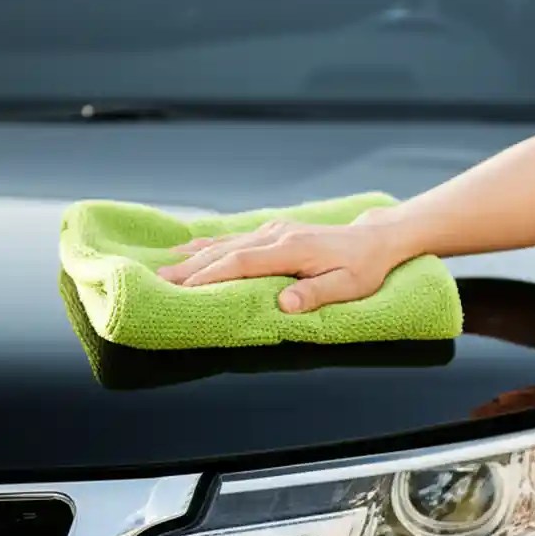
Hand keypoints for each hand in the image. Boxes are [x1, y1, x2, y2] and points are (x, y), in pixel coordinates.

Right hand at [157, 216, 406, 313]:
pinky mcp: (275, 231)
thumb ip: (317, 294)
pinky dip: (209, 244)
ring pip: (227, 244)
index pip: (243, 263)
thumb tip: (284, 304)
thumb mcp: (350, 286)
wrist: (376, 239)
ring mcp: (275, 230)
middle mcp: (278, 235)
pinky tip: (187, 249)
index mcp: (293, 249)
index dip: (212, 276)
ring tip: (163, 269)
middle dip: (191, 267)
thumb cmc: (365, 267)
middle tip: (159, 282)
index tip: (185, 289)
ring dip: (194, 257)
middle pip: (226, 251)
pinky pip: (235, 238)